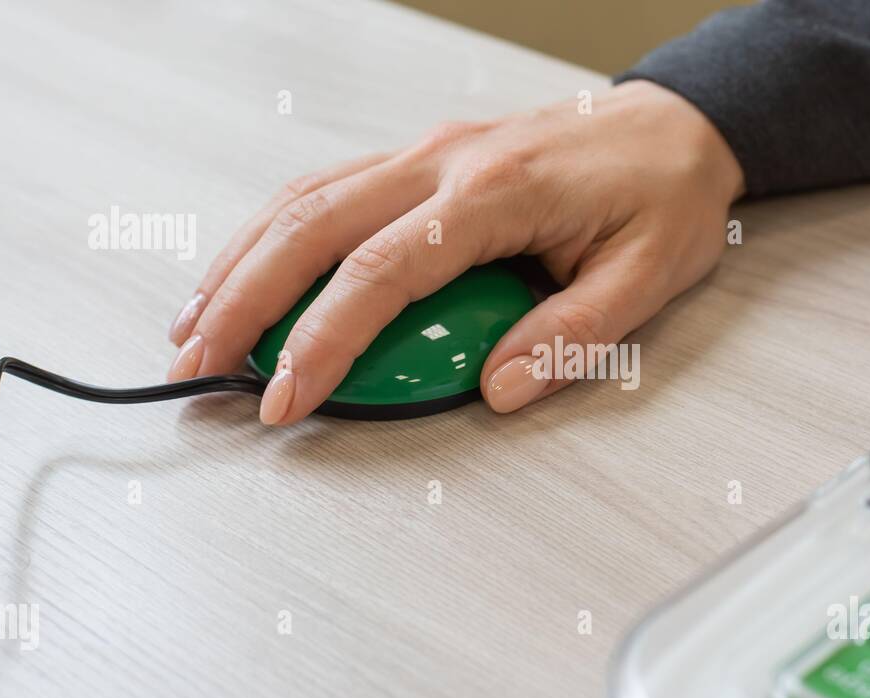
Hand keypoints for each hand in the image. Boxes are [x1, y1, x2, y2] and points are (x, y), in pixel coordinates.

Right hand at [167, 80, 744, 423]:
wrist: (674, 127)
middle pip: (312, 226)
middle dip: (242, 301)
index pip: (381, 271)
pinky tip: (247, 273)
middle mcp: (445, 161)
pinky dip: (273, 235)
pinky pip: (327, 189)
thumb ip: (570, 337)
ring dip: (241, 263)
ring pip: (304, 200)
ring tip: (195, 326)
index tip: (283, 398)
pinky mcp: (420, 157)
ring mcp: (425, 151)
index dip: (321, 341)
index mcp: (497, 192)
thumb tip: (496, 390)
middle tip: (195, 367)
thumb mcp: (645, 277)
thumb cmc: (662, 197)